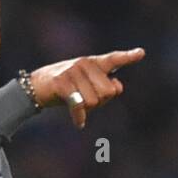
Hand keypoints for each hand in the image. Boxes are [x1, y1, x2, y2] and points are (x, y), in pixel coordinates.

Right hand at [29, 49, 144, 128]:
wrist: (36, 87)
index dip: (128, 57)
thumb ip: (104, 87)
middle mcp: (85, 63)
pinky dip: (79, 117)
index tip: (141, 53)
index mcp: (93, 63)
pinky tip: (80, 124)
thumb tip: (118, 87)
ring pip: (94, 101)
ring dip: (87, 110)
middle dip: (100, 103)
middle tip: (85, 102)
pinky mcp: (62, 83)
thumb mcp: (85, 86)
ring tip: (76, 105)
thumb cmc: (64, 88)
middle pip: (107, 92)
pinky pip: (79, 105)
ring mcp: (73, 71)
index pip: (113, 60)